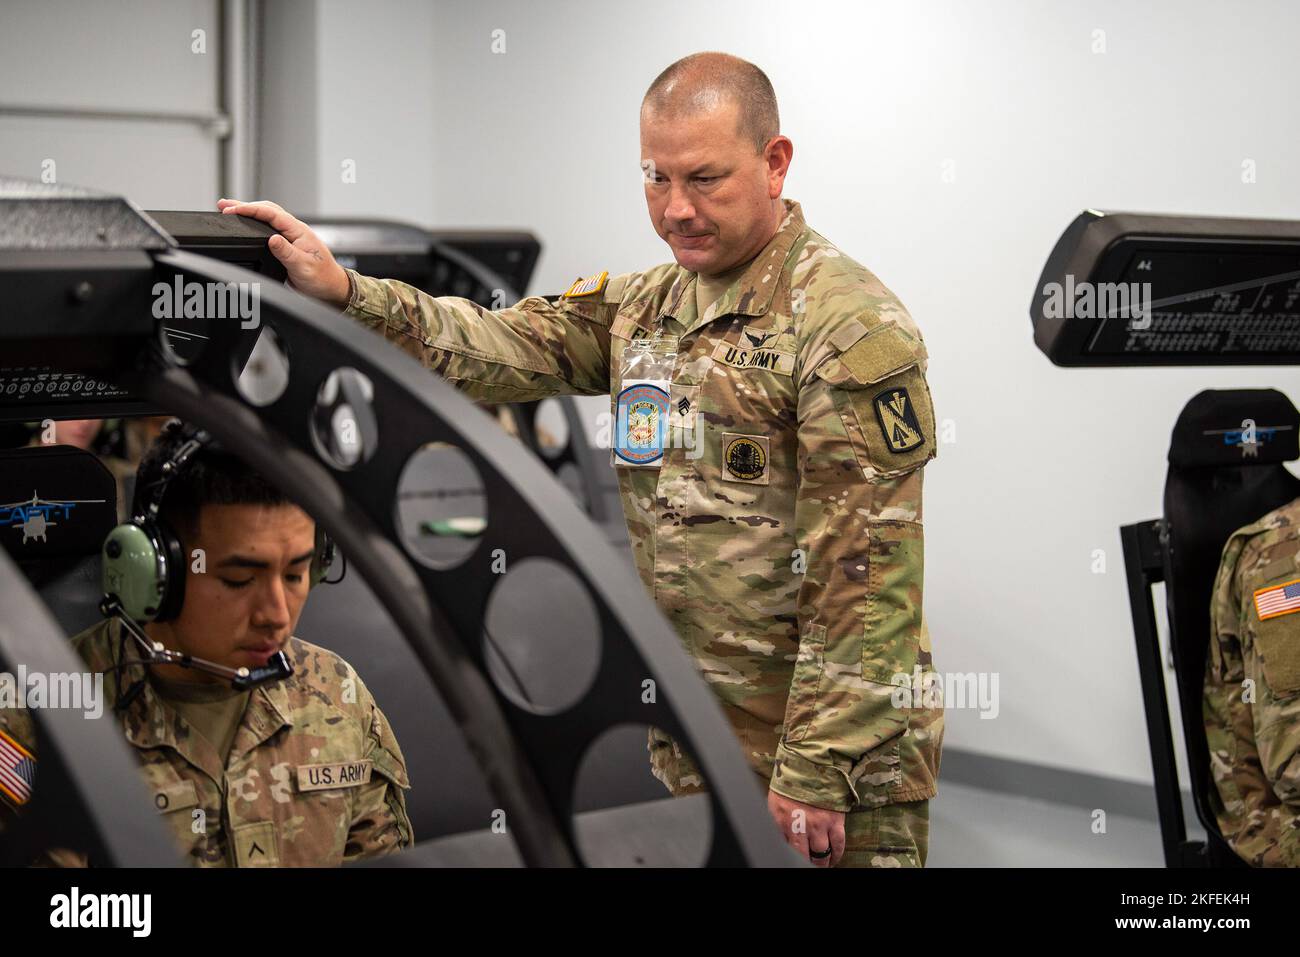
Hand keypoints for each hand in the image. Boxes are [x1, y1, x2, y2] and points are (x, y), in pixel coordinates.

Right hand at [216, 199, 350, 306]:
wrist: (331, 289)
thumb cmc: (322, 278)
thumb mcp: (303, 266)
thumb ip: (287, 253)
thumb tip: (272, 239)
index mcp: (299, 231)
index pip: (271, 214)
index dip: (250, 209)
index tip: (232, 209)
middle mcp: (294, 231)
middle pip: (267, 210)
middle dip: (244, 206)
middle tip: (223, 205)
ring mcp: (290, 237)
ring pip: (267, 218)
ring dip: (249, 213)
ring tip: (229, 210)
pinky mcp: (286, 246)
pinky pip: (268, 229)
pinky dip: (254, 224)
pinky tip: (246, 226)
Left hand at [767, 790, 845, 867]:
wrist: (810, 764)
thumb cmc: (790, 784)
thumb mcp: (775, 804)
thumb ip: (778, 825)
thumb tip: (780, 840)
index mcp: (783, 822)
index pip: (787, 850)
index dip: (792, 858)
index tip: (796, 860)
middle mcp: (801, 826)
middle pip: (805, 856)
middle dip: (808, 862)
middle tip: (810, 863)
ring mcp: (820, 824)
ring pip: (823, 854)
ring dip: (822, 862)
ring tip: (822, 864)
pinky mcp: (835, 820)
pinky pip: (838, 844)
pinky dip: (837, 854)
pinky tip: (834, 858)